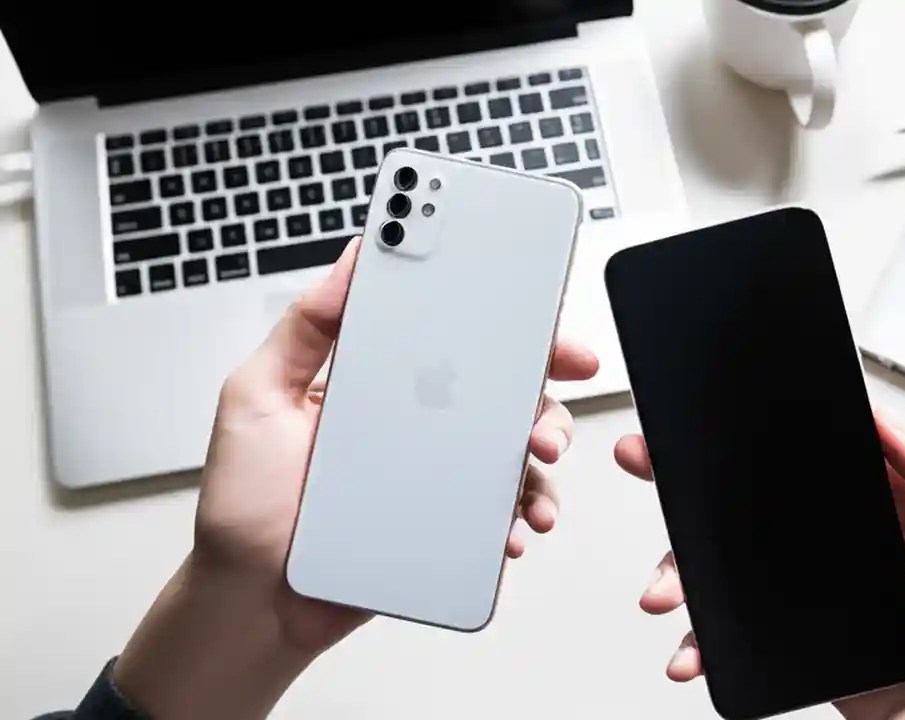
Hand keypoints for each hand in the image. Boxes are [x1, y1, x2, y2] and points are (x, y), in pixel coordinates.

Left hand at [113, 237, 598, 719]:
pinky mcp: (448, 528)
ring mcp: (437, 478)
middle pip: (500, 391)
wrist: (251, 600)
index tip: (532, 303)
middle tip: (563, 375)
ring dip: (543, 446)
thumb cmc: (245, 503)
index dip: (496, 316)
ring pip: (515, 450)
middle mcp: (417, 426)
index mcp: (379, 384)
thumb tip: (354, 256)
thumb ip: (304, 327)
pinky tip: (514, 523)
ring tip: (539, 458)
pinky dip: (524, 513)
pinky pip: (504, 513)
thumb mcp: (256, 395)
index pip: (448, 336)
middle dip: (542, 381)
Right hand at [614, 411, 904, 719]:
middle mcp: (861, 539)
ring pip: (738, 559)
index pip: (833, 446)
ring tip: (664, 587)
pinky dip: (704, 636)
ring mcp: (826, 590)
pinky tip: (690, 645)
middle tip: (650, 462)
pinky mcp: (803, 638)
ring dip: (687, 564)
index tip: (722, 410)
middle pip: (767, 495)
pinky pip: (740, 625)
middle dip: (701, 482)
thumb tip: (889, 420)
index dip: (777, 425)